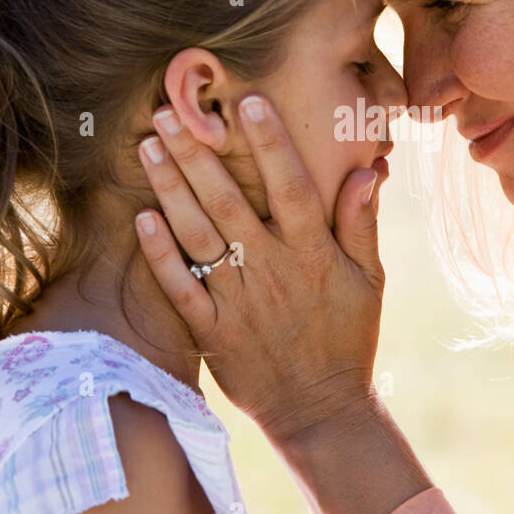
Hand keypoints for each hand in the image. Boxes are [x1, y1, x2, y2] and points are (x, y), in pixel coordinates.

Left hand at [134, 94, 387, 444]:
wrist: (321, 411)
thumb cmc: (348, 338)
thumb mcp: (370, 280)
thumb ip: (362, 224)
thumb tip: (368, 170)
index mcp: (314, 253)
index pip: (292, 187)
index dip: (271, 143)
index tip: (248, 102)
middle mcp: (273, 270)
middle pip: (229, 202)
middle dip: (197, 154)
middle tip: (166, 112)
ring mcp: (239, 301)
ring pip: (199, 237)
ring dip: (170, 190)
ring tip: (147, 148)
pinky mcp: (213, 332)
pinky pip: (180, 288)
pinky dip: (160, 255)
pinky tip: (142, 218)